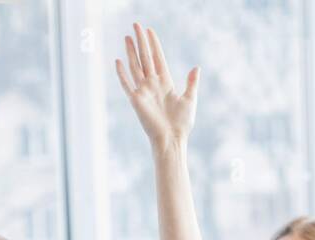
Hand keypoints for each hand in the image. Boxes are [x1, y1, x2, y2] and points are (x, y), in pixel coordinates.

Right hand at [115, 22, 199, 150]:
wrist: (172, 139)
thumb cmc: (182, 123)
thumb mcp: (190, 99)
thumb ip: (191, 82)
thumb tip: (196, 67)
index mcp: (165, 83)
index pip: (157, 58)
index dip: (154, 44)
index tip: (150, 30)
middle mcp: (152, 85)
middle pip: (145, 58)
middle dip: (141, 41)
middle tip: (136, 25)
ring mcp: (143, 91)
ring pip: (135, 66)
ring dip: (131, 52)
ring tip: (127, 37)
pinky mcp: (136, 100)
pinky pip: (127, 84)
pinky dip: (122, 73)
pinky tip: (118, 61)